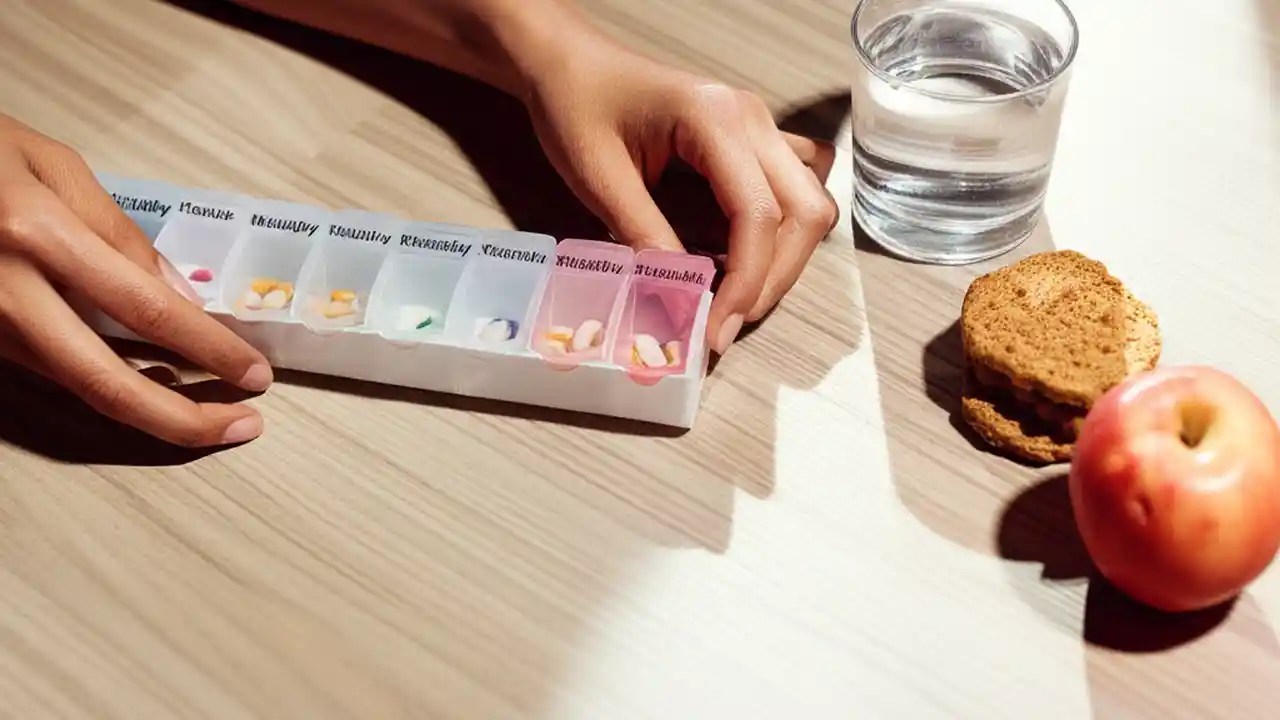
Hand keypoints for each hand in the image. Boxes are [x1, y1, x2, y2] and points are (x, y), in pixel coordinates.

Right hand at [0, 113, 272, 446]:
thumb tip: (180, 295)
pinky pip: (48, 371)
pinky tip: (148, 387)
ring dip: (149, 408)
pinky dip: (104, 386)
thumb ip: (117, 232)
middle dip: (182, 419)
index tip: (255, 373)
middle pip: (105, 383)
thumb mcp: (49, 165)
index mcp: (36, 235)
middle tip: (242, 428)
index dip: (208, 349)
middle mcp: (5, 294)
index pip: (146, 310)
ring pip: (76, 386)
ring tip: (208, 411)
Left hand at [521, 39, 837, 353]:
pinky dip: (785, 228)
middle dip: (774, 279)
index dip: (745, 283)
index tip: (715, 331)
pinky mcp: (754, 140)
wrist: (569, 64)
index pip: (758, 215)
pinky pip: (798, 185)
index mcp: (715, 119)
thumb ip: (643, 235)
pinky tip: (746, 254)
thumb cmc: (577, 107)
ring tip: (737, 297)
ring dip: (786, 258)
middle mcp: (753, 119)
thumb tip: (679, 300)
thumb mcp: (598, 177)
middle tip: (727, 323)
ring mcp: (760, 126)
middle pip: (805, 212)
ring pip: (811, 202)